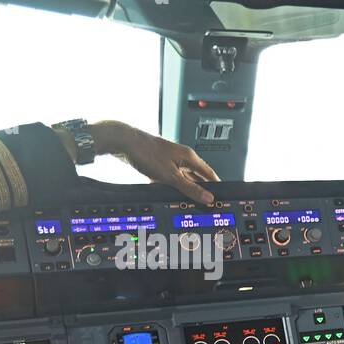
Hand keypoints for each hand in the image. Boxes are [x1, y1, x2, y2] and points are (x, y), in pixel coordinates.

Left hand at [78, 121, 219, 204]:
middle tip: (203, 202)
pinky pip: (173, 176)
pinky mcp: (161, 162)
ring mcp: (172, 158)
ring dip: (185, 187)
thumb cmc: (145, 152)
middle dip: (200, 189)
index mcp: (190, 157)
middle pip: (198, 176)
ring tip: (185, 198)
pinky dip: (172, 184)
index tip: (220, 197)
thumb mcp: (170, 176)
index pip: (210, 174)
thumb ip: (190, 188)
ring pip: (185, 177)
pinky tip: (167, 190)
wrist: (123, 141)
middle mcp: (183, 157)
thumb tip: (207, 197)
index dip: (217, 187)